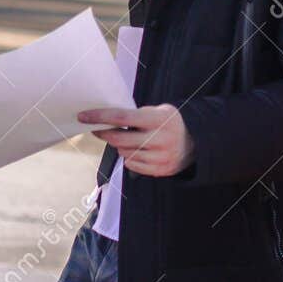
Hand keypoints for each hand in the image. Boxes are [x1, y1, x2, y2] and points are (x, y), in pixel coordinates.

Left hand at [79, 104, 195, 176]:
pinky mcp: (160, 170)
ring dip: (119, 145)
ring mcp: (160, 157)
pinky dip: (129, 157)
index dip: (100, 116)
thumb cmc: (172, 123)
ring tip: (127, 138)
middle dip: (104, 133)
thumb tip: (109, 118)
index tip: (84, 116)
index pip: (122, 117)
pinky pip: (132, 165)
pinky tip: (136, 150)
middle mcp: (159, 139)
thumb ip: (138, 115)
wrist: (198, 142)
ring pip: (124, 153)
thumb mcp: (160, 111)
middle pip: (119, 139)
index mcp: (158, 120)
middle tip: (96, 128)